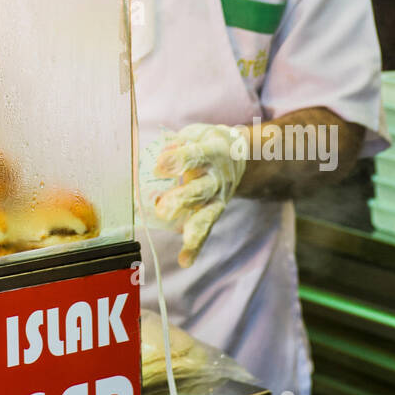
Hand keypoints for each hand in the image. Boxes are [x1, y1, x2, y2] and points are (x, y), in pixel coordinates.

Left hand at [148, 123, 248, 267]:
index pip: (196, 154)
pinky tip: (185, 260)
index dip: (178, 160)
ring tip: (183, 245)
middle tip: (162, 209)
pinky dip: (196, 246)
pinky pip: (205, 228)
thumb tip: (157, 158)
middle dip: (182, 200)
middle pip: (200, 189)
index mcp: (212, 150)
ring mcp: (219, 196)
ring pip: (206, 214)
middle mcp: (218, 176)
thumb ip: (176, 145)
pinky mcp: (215, 210)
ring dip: (192, 230)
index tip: (159, 167)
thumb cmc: (205, 143)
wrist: (237, 153)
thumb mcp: (194, 134)